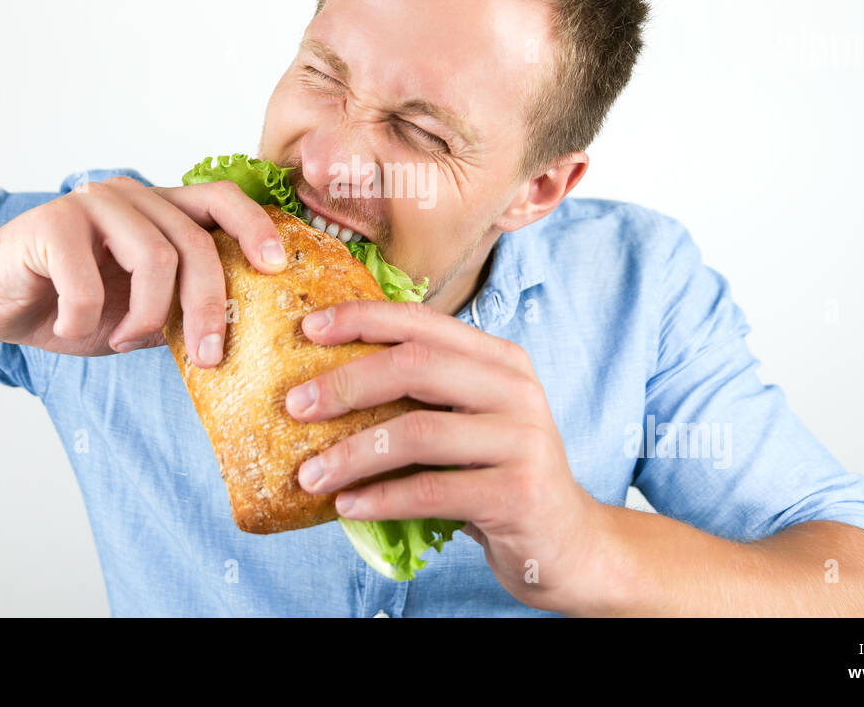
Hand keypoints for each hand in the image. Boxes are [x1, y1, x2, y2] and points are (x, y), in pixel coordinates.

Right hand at [0, 177, 287, 358]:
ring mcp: (90, 203)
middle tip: (208, 357)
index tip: (278, 268)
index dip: (256, 227)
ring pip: (154, 257)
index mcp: (157, 210)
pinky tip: (69, 326)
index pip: (221, 199)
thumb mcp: (135, 316)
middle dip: (209, 305)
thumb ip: (179, 310)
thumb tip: (240, 332)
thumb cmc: (63, 305)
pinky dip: (85, 319)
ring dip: (145, 316)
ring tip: (123, 340)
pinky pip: (90, 282)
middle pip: (196, 241)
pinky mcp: (50, 223)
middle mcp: (130, 195)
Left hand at [284, 299, 603, 612]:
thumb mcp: (470, 421)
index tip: (308, 328)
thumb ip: (423, 394)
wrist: (568, 544)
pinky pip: (431, 490)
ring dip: (352, 453)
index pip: (423, 322)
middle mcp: (516, 389)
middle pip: (416, 366)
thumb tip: (325, 379)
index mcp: (500, 359)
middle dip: (346, 383)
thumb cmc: (499, 477)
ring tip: (309, 474)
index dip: (361, 318)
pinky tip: (347, 506)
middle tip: (294, 405)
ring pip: (418, 431)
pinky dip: (381, 498)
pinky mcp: (518, 492)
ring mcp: (522, 439)